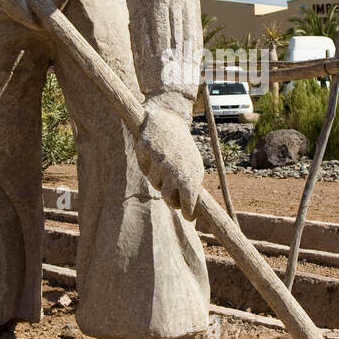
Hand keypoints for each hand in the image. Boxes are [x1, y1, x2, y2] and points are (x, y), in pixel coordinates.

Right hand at [136, 97, 203, 218]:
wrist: (170, 121)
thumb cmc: (183, 150)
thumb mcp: (194, 167)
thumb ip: (192, 188)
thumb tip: (192, 214)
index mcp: (190, 174)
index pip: (187, 203)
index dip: (187, 212)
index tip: (188, 216)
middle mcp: (174, 169)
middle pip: (166, 197)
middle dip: (170, 200)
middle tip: (173, 197)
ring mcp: (159, 160)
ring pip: (154, 182)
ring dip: (159, 178)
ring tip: (165, 167)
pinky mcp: (145, 150)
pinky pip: (144, 168)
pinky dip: (148, 165)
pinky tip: (154, 157)